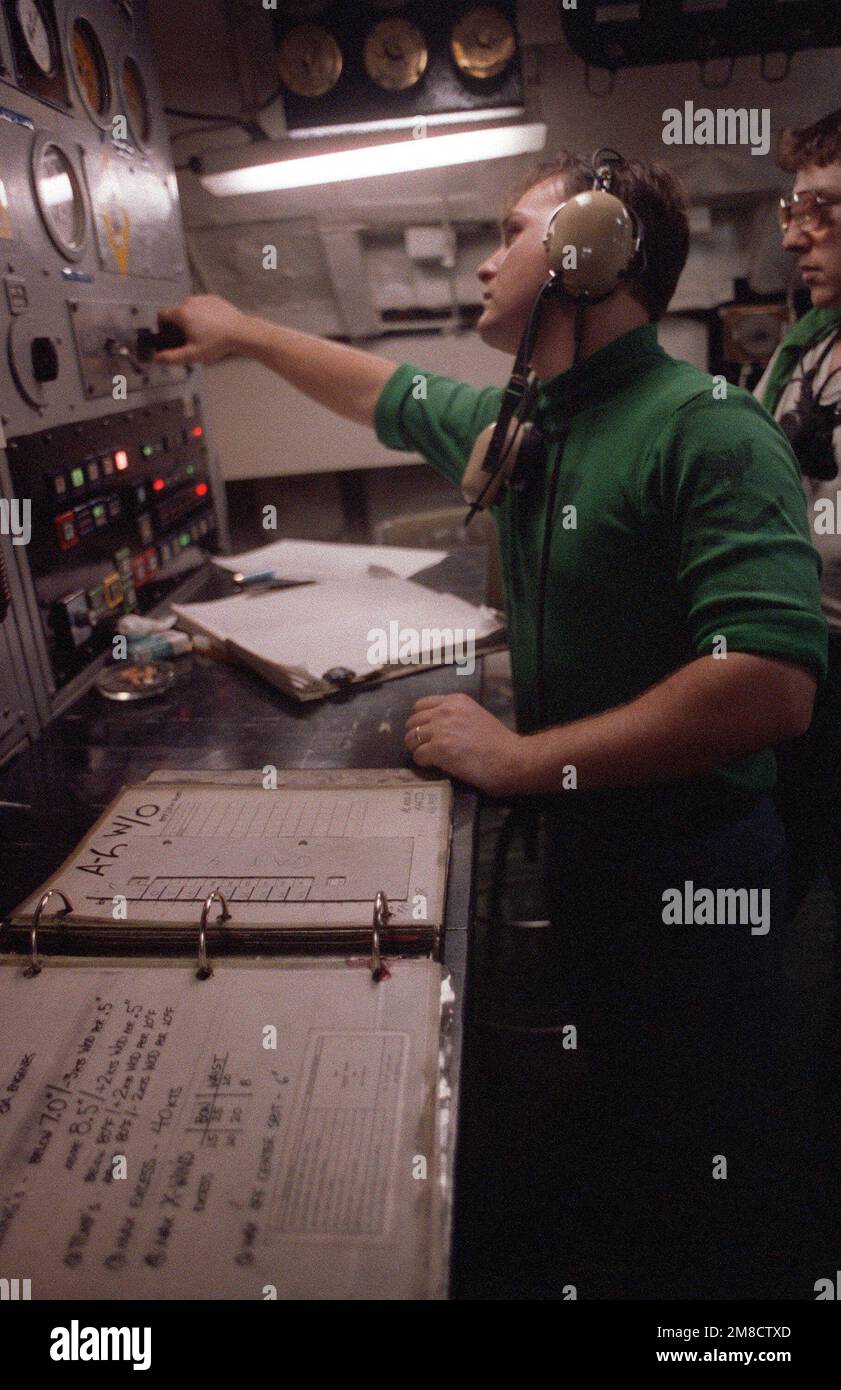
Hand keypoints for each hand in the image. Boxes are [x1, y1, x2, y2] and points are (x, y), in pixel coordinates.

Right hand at [154, 294, 251, 365]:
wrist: (240, 332)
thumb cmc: (217, 343)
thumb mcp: (192, 354)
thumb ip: (172, 357)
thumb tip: (156, 358)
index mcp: (181, 313)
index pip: (162, 315)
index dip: (162, 325)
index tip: (168, 334)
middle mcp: (189, 301)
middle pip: (176, 313)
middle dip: (179, 325)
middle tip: (189, 338)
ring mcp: (202, 298)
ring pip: (189, 308)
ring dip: (191, 318)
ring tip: (203, 333)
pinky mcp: (214, 298)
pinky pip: (202, 305)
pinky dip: (203, 314)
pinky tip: (212, 326)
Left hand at [404, 693, 525, 796]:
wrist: (510, 759)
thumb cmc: (498, 742)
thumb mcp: (475, 715)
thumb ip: (455, 715)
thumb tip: (436, 726)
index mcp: (455, 701)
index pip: (421, 705)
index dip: (419, 720)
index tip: (424, 731)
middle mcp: (446, 711)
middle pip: (413, 721)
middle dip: (415, 735)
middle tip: (423, 747)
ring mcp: (441, 729)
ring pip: (412, 738)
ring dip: (416, 748)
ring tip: (427, 757)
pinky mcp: (439, 749)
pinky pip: (418, 755)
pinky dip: (422, 762)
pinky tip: (433, 765)